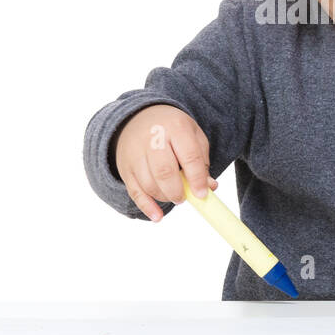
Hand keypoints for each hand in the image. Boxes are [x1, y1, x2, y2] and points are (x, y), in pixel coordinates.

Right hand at [113, 104, 217, 220]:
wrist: (138, 117)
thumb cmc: (172, 130)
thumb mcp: (193, 135)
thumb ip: (202, 161)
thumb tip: (209, 187)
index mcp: (176, 127)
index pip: (189, 156)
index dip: (197, 179)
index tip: (202, 194)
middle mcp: (153, 138)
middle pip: (164, 171)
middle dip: (177, 191)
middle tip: (184, 197)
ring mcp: (135, 153)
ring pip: (149, 184)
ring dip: (164, 197)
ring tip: (173, 195)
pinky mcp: (125, 167)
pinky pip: (134, 191)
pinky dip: (147, 207)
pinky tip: (157, 216)